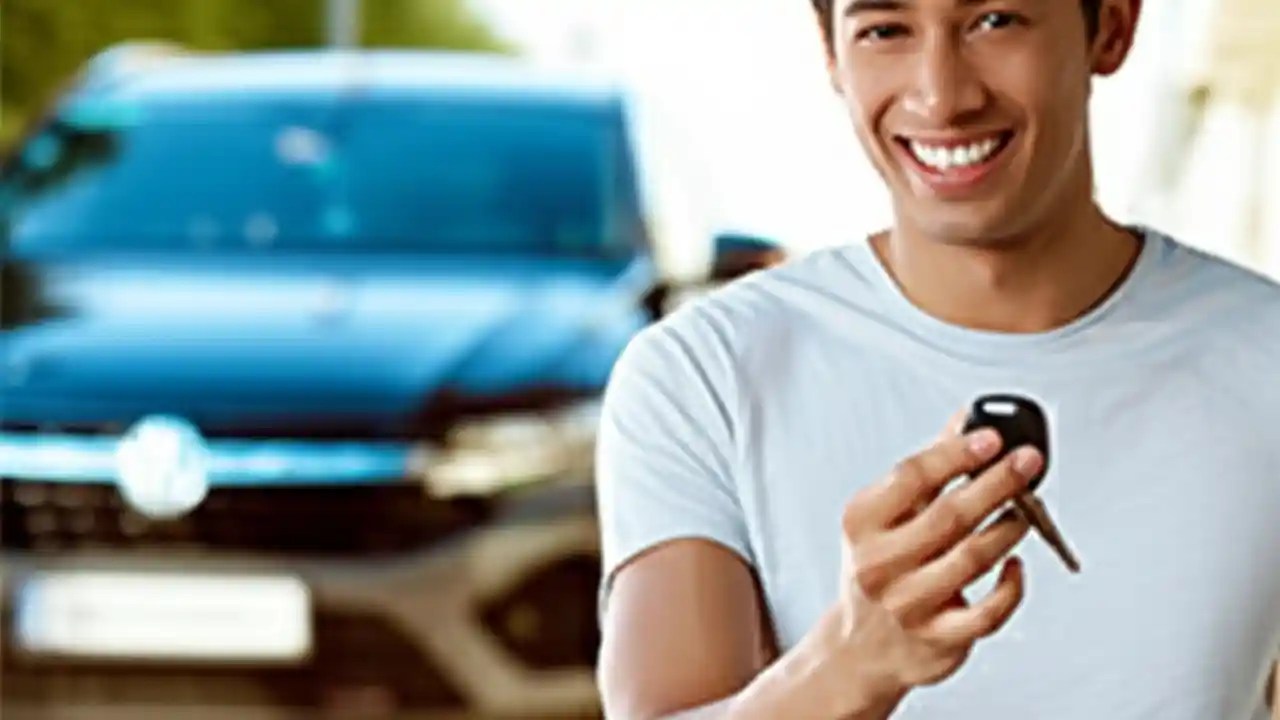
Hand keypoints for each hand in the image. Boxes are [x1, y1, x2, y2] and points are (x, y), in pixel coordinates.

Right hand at [807, 413, 1041, 715]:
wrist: (862, 645)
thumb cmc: (882, 566)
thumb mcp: (888, 515)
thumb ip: (929, 469)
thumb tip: (966, 420)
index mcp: (861, 522)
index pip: (911, 476)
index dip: (956, 454)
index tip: (992, 438)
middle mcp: (878, 563)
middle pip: (948, 516)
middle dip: (996, 484)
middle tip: (1027, 462)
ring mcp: (907, 604)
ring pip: (972, 559)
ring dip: (1008, 529)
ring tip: (1026, 510)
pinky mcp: (937, 639)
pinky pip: (988, 613)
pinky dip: (1010, 588)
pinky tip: (1016, 566)